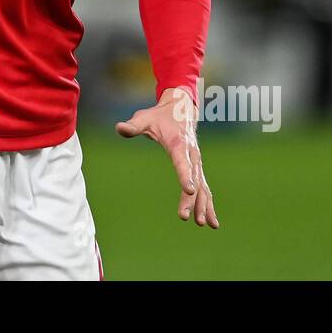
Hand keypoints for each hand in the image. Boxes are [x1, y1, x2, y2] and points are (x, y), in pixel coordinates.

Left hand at [116, 86, 218, 228]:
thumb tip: (119, 128)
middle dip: (191, 199)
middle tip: (185, 217)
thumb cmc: (160, 115)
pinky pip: (204, 188)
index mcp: (178, 143)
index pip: (182, 162)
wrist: (181, 108)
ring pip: (202, 187)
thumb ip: (133, 126)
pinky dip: (208, 204)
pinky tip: (212, 222)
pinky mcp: (197, 168)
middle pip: (194, 179)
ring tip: (202, 224)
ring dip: (203, 206)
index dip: (185, 175)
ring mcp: (197, 162)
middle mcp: (191, 154)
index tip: (189, 190)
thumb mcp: (144, 118)